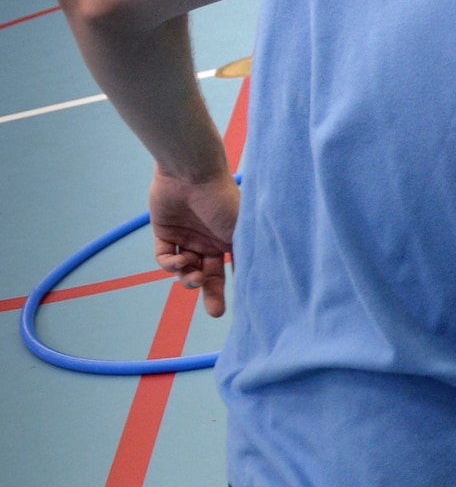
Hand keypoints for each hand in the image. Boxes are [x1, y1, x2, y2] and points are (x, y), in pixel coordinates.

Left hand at [150, 166, 238, 316]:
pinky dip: (169, 265)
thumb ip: (245, 254)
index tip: (234, 306)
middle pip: (208, 275)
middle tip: (215, 311)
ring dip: (188, 278)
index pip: (229, 270)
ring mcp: (186, 237)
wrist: (191, 175)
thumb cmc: (222, 200)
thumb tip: (259, 279)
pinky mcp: (164, 233)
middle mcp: (207, 241)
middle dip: (210, 294)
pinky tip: (177, 262)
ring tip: (193, 277)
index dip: (230, 288)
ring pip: (185, 269)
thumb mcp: (240, 230)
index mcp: (227, 240)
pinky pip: (164, 258)